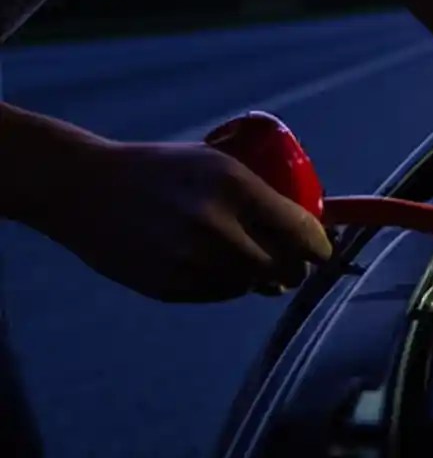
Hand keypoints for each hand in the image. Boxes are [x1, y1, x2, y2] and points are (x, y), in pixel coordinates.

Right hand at [32, 141, 331, 301]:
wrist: (86, 188)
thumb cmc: (162, 169)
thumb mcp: (216, 163)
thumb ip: (261, 193)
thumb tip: (313, 228)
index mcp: (234, 185)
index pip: (299, 230)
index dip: (319, 247)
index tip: (322, 252)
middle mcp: (215, 224)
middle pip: (280, 266)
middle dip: (293, 270)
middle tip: (293, 268)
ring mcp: (189, 258)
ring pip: (250, 285)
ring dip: (258, 280)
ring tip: (252, 266)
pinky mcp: (168, 284)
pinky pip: (217, 294)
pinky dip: (225, 286)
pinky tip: (215, 269)